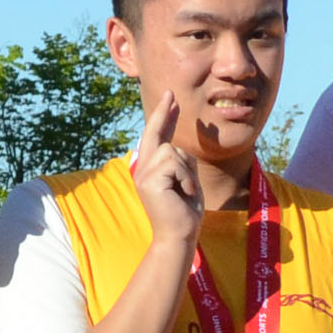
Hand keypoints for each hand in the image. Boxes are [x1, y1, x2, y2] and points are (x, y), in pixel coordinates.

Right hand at [129, 95, 202, 253]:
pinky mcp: (149, 179)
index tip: (171, 99)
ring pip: (172, 151)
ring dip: (187, 172)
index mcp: (152, 169)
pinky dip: (186, 179)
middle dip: (163, 115)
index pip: (158, 136)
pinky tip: (183, 195)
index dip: (165, 117)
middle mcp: (144, 168)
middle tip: (171, 95)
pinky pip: (175, 163)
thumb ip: (182, 164)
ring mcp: (144, 173)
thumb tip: (180, 148)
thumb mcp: (188, 182)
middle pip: (157, 135)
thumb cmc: (186, 215)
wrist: (179, 237)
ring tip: (186, 193)